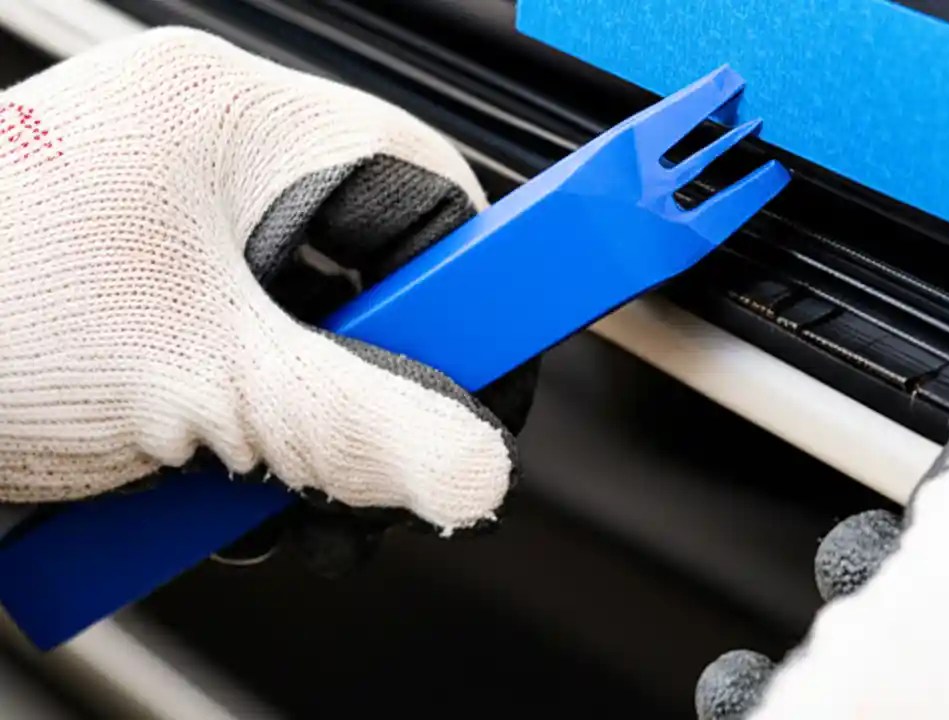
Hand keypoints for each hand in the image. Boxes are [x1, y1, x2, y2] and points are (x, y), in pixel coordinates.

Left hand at [0, 27, 535, 571]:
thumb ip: (360, 426)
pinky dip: (254, 434)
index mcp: (233, 121)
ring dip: (311, 428)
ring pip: (317, 333)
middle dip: (382, 386)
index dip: (478, 286)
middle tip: (373, 462)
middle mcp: (210, 161)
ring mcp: (175, 231)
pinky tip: (218, 481)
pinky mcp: (149, 301)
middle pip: (377, 273)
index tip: (503, 368)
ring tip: (262, 485)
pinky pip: (253, 360)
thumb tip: (474, 463)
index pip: (428, 186)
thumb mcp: (196, 383)